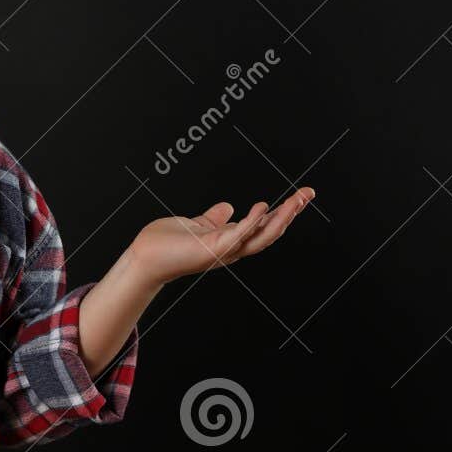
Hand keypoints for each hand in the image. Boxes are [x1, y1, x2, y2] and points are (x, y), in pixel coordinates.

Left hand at [126, 187, 314, 286]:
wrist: (143, 258)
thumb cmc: (165, 244)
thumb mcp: (196, 225)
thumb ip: (213, 219)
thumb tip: (228, 208)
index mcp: (230, 241)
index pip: (263, 226)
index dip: (283, 212)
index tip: (301, 196)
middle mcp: (230, 248)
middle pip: (269, 232)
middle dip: (291, 213)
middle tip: (308, 193)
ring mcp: (222, 251)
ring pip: (260, 237)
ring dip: (281, 219)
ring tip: (297, 200)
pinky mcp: (210, 250)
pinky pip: (236, 237)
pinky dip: (251, 223)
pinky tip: (262, 208)